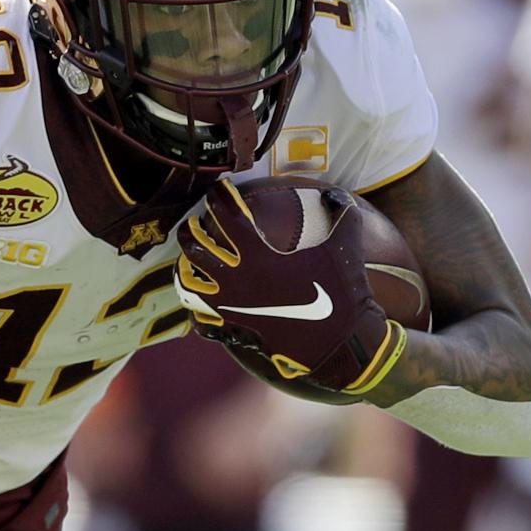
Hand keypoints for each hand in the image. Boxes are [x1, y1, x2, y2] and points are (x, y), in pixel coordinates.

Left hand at [175, 180, 401, 395]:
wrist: (340, 343)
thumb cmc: (343, 293)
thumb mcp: (345, 247)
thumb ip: (342, 214)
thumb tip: (335, 194)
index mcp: (258, 256)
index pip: (226, 215)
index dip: (219, 195)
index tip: (218, 187)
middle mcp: (237, 280)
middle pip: (196, 247)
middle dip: (190, 229)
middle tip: (194, 220)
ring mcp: (232, 306)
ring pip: (189, 283)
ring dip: (185, 266)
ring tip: (189, 257)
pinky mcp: (235, 327)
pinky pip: (201, 319)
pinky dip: (196, 307)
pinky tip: (201, 298)